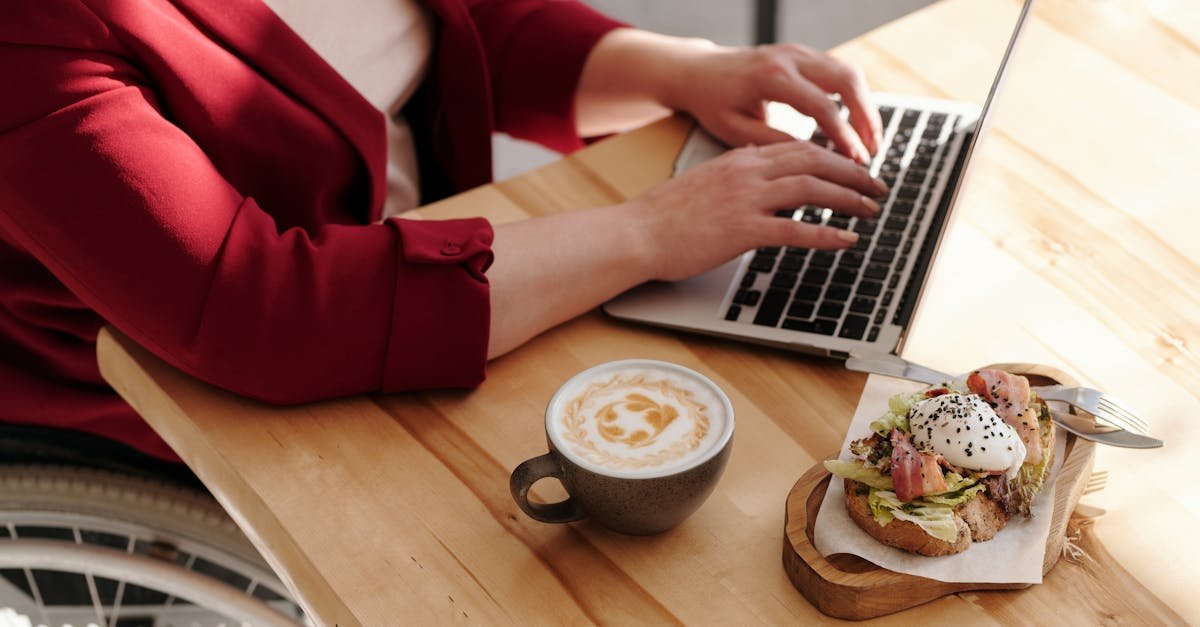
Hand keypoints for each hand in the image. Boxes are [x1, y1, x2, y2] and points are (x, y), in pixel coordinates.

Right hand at [625, 140, 886, 281]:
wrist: (637, 233)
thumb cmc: (664, 216)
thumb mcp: (705, 182)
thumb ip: (736, 176)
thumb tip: (762, 177)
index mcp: (739, 158)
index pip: (799, 147)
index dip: (834, 155)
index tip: (854, 166)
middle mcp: (747, 172)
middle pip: (814, 161)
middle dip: (853, 172)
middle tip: (877, 185)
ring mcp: (746, 200)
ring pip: (812, 189)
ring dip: (849, 198)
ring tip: (870, 209)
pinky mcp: (743, 230)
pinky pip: (796, 229)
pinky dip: (827, 234)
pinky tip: (846, 240)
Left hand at [664, 43, 881, 162]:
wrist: (698, 71)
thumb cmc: (712, 102)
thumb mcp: (734, 130)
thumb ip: (773, 142)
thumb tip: (813, 160)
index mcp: (772, 77)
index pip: (822, 107)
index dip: (844, 137)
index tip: (857, 161)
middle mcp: (790, 58)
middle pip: (847, 81)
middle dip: (866, 118)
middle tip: (872, 151)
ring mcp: (799, 51)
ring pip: (849, 73)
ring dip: (865, 107)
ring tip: (870, 141)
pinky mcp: (803, 54)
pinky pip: (839, 72)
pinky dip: (854, 97)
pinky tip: (856, 124)